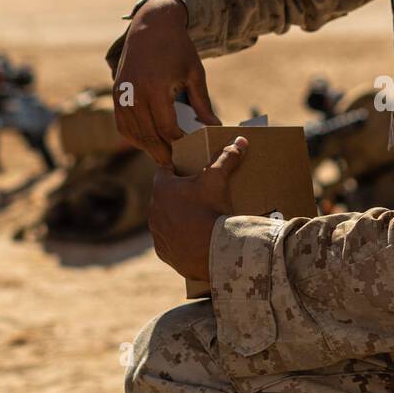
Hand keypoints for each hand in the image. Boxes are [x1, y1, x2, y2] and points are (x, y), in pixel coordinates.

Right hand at [112, 0, 220, 164]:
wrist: (151, 25)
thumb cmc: (178, 48)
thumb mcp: (195, 73)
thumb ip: (203, 103)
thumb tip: (214, 127)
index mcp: (155, 87)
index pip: (165, 127)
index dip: (177, 142)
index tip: (190, 150)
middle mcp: (134, 92)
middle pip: (147, 134)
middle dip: (162, 152)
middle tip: (177, 166)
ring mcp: (121, 93)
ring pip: (132, 132)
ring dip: (147, 147)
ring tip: (163, 157)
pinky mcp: (116, 92)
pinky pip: (122, 123)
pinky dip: (133, 137)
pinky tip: (147, 143)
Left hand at [149, 136, 247, 281]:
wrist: (210, 251)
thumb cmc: (210, 209)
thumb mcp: (218, 179)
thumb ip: (227, 157)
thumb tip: (240, 140)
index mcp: (162, 188)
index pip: (164, 171)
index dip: (176, 169)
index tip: (188, 170)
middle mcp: (153, 210)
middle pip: (164, 196)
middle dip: (177, 195)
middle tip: (198, 196)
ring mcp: (157, 233)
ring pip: (165, 220)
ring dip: (176, 218)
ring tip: (198, 219)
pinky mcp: (163, 251)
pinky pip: (169, 242)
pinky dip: (179, 240)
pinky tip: (195, 240)